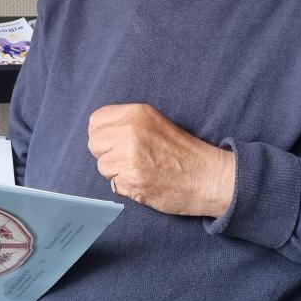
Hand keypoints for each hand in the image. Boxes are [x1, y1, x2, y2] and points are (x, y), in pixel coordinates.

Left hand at [88, 103, 234, 217]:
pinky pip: (112, 184)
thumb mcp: (156, 123)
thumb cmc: (183, 152)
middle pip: (94, 143)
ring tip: (140, 170)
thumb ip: (127, 123)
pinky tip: (143, 181)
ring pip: (102, 165)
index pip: (96, 121)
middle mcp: (130, 132)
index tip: (114, 141)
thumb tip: (100, 132)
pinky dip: (125, 186)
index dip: (103, 133)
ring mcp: (128, 157)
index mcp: (136, 113)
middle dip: (106, 153)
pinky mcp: (130, 180)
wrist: (207, 177)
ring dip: (116, 171)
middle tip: (127, 158)